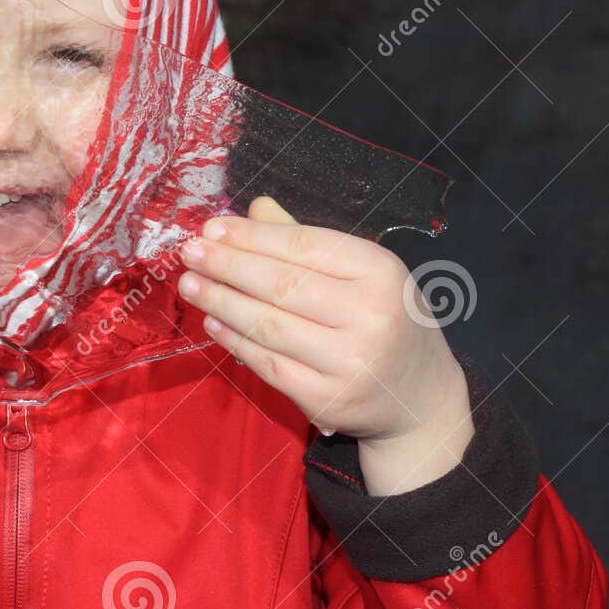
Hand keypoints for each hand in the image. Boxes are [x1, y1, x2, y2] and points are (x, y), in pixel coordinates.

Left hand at [177, 196, 473, 494]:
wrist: (419, 397)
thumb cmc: (385, 319)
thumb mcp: (363, 271)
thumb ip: (308, 241)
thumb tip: (253, 209)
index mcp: (380, 272)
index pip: (303, 247)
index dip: (251, 236)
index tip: (211, 228)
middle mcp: (370, 316)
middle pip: (281, 284)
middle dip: (227, 265)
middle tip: (189, 252)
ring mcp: (349, 362)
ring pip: (268, 325)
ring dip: (221, 302)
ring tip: (190, 284)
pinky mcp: (326, 399)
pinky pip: (268, 364)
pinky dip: (234, 340)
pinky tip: (213, 322)